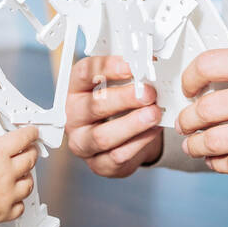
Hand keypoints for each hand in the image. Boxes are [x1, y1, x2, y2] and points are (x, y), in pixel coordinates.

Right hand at [0, 126, 39, 226]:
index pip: (24, 138)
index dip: (31, 133)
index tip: (33, 133)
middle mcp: (5, 173)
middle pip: (31, 159)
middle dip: (31, 152)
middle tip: (29, 150)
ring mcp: (6, 195)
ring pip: (29, 184)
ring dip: (26, 176)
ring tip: (20, 174)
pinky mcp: (2, 213)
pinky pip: (21, 207)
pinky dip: (18, 201)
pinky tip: (12, 196)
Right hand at [64, 55, 163, 176]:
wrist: (119, 137)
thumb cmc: (116, 105)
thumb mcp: (117, 84)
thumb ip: (128, 74)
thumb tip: (150, 63)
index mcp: (75, 89)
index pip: (85, 73)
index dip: (108, 67)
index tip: (132, 66)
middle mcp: (73, 116)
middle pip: (95, 106)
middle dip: (125, 98)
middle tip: (148, 93)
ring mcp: (82, 142)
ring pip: (103, 136)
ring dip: (132, 124)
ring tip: (154, 114)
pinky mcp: (98, 164)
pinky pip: (117, 156)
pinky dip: (139, 142)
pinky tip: (153, 130)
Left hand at [175, 46, 227, 174]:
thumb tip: (223, 80)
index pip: (207, 65)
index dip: (189, 78)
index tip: (188, 86)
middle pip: (204, 109)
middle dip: (187, 119)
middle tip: (186, 120)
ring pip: (214, 141)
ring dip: (197, 145)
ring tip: (195, 144)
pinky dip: (220, 164)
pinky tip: (218, 160)